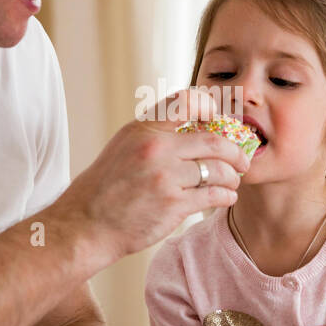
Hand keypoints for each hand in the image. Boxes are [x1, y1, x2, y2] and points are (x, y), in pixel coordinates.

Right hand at [52, 87, 250, 264]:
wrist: (84, 225)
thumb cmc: (103, 190)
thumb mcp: (122, 148)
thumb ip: (153, 135)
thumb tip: (190, 128)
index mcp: (142, 129)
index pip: (186, 101)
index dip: (209, 106)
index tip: (217, 118)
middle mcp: (155, 148)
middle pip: (214, 140)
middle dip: (234, 151)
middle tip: (241, 159)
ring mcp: (165, 176)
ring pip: (217, 169)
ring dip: (232, 177)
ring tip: (233, 182)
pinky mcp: (173, 204)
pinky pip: (213, 195)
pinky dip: (226, 196)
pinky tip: (226, 198)